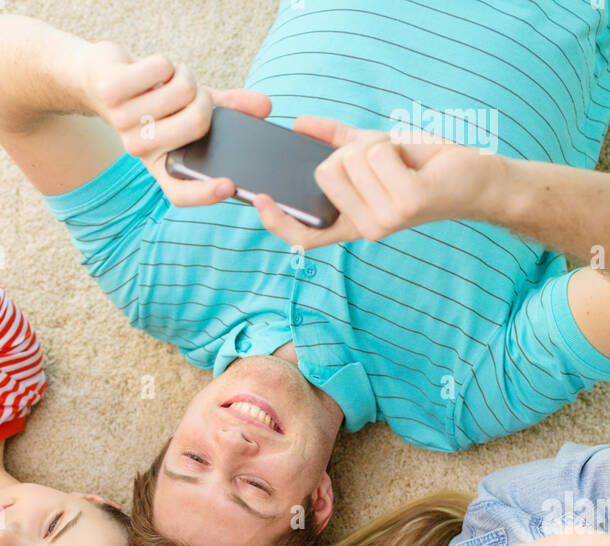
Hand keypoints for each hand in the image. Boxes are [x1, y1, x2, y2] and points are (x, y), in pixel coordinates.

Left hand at [85, 43, 270, 206]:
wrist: (101, 80)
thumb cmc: (152, 98)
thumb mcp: (189, 108)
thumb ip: (228, 112)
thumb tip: (266, 107)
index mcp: (159, 164)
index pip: (180, 192)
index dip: (204, 194)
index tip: (229, 185)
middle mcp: (139, 151)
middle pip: (196, 125)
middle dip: (205, 98)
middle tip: (192, 93)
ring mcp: (123, 123)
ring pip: (182, 90)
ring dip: (183, 74)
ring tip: (168, 80)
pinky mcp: (111, 92)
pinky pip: (162, 68)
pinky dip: (165, 61)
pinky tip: (149, 71)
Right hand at [250, 115, 492, 250]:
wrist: (471, 177)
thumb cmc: (422, 167)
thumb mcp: (373, 152)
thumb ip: (336, 140)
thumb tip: (300, 124)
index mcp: (351, 223)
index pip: (303, 235)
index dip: (277, 220)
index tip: (261, 198)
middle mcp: (365, 228)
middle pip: (326, 170)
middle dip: (350, 150)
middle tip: (384, 162)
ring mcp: (385, 220)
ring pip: (351, 158)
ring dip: (377, 145)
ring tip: (401, 161)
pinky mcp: (406, 204)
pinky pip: (376, 153)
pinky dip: (391, 144)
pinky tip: (410, 161)